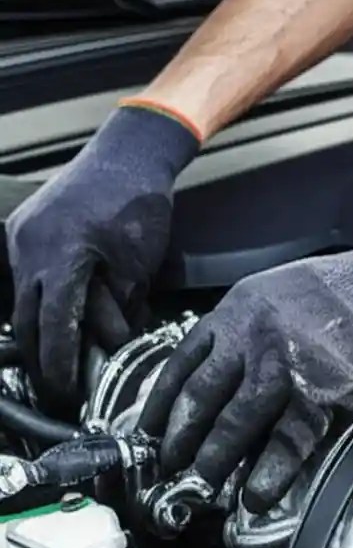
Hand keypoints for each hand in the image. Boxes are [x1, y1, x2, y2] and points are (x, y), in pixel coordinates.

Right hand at [5, 104, 198, 414]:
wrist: (126, 154)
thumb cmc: (139, 206)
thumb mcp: (139, 263)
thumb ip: (120, 306)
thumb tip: (113, 347)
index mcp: (60, 257)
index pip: (53, 327)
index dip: (58, 366)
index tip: (66, 394)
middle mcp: (29, 248)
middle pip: (26, 321)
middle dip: (40, 361)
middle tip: (57, 394)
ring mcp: (19, 238)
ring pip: (19, 301)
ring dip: (34, 334)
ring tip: (52, 368)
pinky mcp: (20, 231)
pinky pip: (19, 277)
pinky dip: (32, 304)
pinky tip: (43, 326)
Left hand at [134, 213, 352, 513]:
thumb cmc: (347, 286)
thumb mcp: (279, 290)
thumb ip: (249, 325)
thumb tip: (226, 365)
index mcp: (238, 310)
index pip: (183, 363)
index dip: (161, 404)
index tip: (149, 431)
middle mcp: (252, 337)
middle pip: (201, 397)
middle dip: (180, 439)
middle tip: (169, 468)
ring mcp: (285, 365)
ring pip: (235, 422)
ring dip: (214, 460)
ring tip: (202, 486)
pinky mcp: (322, 391)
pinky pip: (287, 439)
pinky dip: (270, 471)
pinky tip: (257, 493)